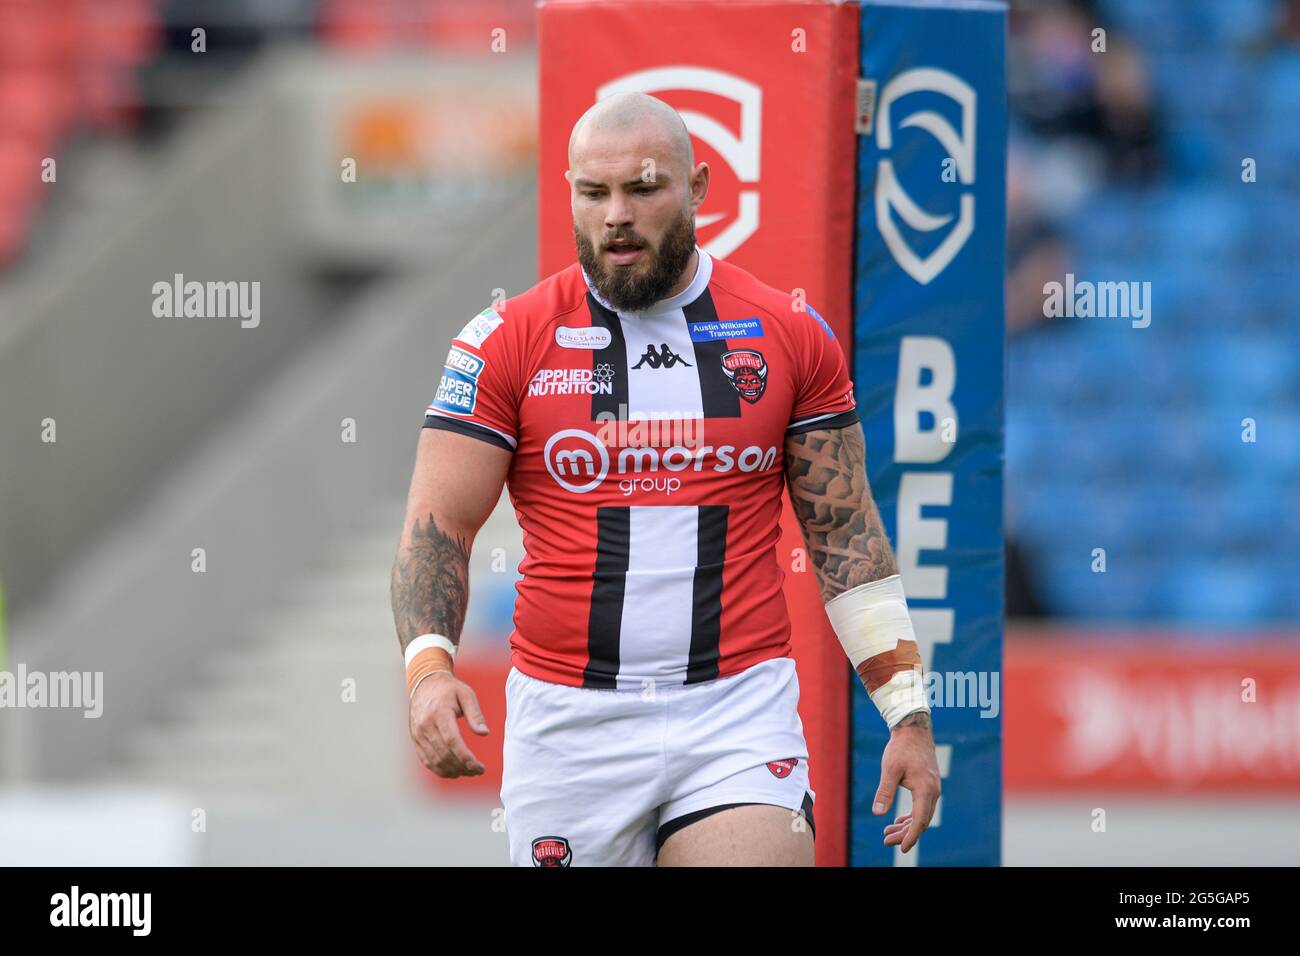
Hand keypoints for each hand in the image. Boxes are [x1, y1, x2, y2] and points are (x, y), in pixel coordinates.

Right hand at [408, 670, 490, 776]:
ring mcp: (418, 734)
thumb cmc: (449, 689)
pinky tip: (454, 772)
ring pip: (435, 761)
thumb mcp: (466, 694)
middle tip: (478, 771)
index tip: (479, 767)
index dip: (466, 757)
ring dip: (453, 771)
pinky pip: (426, 760)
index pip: (452, 741)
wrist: (424, 684)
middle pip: (444, 754)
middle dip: (463, 767)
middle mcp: (425, 725)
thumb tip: (484, 733)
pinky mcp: (415, 740)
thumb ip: (476, 714)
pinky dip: (440, 770)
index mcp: (439, 713)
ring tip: (469, 772)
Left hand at [872, 710, 939, 853]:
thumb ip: (885, 792)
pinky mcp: (928, 784)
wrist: (913, 730)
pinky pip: (922, 806)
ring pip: (921, 814)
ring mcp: (932, 788)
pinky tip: (898, 820)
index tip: (903, 848)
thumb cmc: (901, 748)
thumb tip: (877, 814)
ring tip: (888, 833)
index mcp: (925, 789)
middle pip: (921, 820)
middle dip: (905, 834)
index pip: (920, 820)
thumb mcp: (890, 770)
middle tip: (886, 841)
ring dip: (906, 825)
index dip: (911, 836)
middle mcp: (932, 791)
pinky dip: (910, 815)